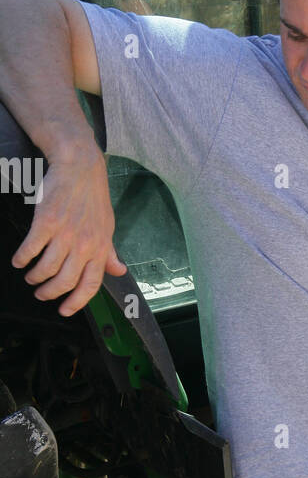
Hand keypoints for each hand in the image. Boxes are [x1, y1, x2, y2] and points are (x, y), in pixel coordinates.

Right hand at [11, 143, 126, 316]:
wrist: (79, 167)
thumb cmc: (92, 197)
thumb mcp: (107, 226)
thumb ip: (110, 252)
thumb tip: (119, 271)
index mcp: (101, 248)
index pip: (91, 285)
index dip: (76, 302)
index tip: (64, 310)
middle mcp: (85, 244)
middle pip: (65, 282)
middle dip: (49, 293)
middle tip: (41, 293)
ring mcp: (65, 234)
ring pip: (46, 269)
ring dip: (34, 278)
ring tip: (30, 277)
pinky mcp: (46, 222)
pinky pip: (31, 250)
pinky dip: (22, 259)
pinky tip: (19, 260)